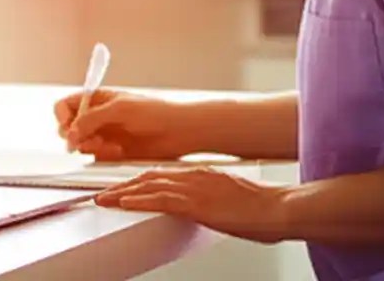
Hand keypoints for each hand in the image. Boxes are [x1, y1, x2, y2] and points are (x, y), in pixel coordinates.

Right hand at [54, 89, 194, 160]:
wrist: (178, 132)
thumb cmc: (155, 112)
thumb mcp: (119, 109)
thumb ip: (91, 119)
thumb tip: (70, 133)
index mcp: (98, 99)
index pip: (66, 105)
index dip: (62, 117)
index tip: (68, 127)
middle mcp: (98, 116)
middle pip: (69, 127)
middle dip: (76, 136)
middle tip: (91, 140)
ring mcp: (105, 134)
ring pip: (82, 144)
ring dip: (92, 147)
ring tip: (111, 146)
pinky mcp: (113, 151)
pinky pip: (96, 157)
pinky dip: (104, 156)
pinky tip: (119, 152)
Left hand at [94, 167, 291, 243]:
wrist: (280, 208)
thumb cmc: (263, 208)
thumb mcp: (231, 200)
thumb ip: (213, 200)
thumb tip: (205, 208)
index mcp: (203, 174)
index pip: (163, 175)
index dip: (139, 181)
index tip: (123, 187)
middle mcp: (195, 176)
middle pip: (150, 178)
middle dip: (125, 186)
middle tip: (104, 192)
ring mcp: (195, 188)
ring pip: (150, 187)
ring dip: (124, 193)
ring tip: (104, 199)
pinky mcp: (198, 203)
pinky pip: (162, 200)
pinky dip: (141, 200)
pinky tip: (126, 203)